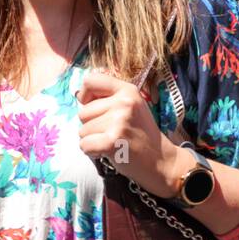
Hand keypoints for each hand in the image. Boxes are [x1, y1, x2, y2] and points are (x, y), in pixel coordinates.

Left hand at [77, 69, 181, 197]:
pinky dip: (92, 152)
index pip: (91, 80)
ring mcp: (119, 121)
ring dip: (93, 140)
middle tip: (112, 132)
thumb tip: (79, 95)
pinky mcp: (112, 141)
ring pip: (82, 130)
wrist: (160, 159)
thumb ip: (109, 98)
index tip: (93, 107)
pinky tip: (108, 151)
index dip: (85, 95)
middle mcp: (124, 102)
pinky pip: (84, 144)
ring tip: (113, 141)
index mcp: (128, 90)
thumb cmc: (140, 133)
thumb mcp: (131, 106)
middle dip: (92, 125)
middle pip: (83, 112)